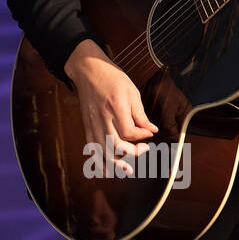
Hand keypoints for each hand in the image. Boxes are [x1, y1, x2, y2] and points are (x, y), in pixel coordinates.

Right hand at [64, 39, 157, 176]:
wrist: (88, 69)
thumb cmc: (112, 77)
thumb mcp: (132, 91)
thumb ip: (140, 114)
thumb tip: (151, 130)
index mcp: (116, 106)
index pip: (129, 132)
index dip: (142, 137)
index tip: (148, 133)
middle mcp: (102, 116)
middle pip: (115, 144)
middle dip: (131, 152)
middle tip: (144, 150)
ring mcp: (92, 121)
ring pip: (101, 149)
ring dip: (113, 163)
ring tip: (126, 170)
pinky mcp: (86, 124)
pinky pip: (90, 145)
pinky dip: (96, 160)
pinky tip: (105, 170)